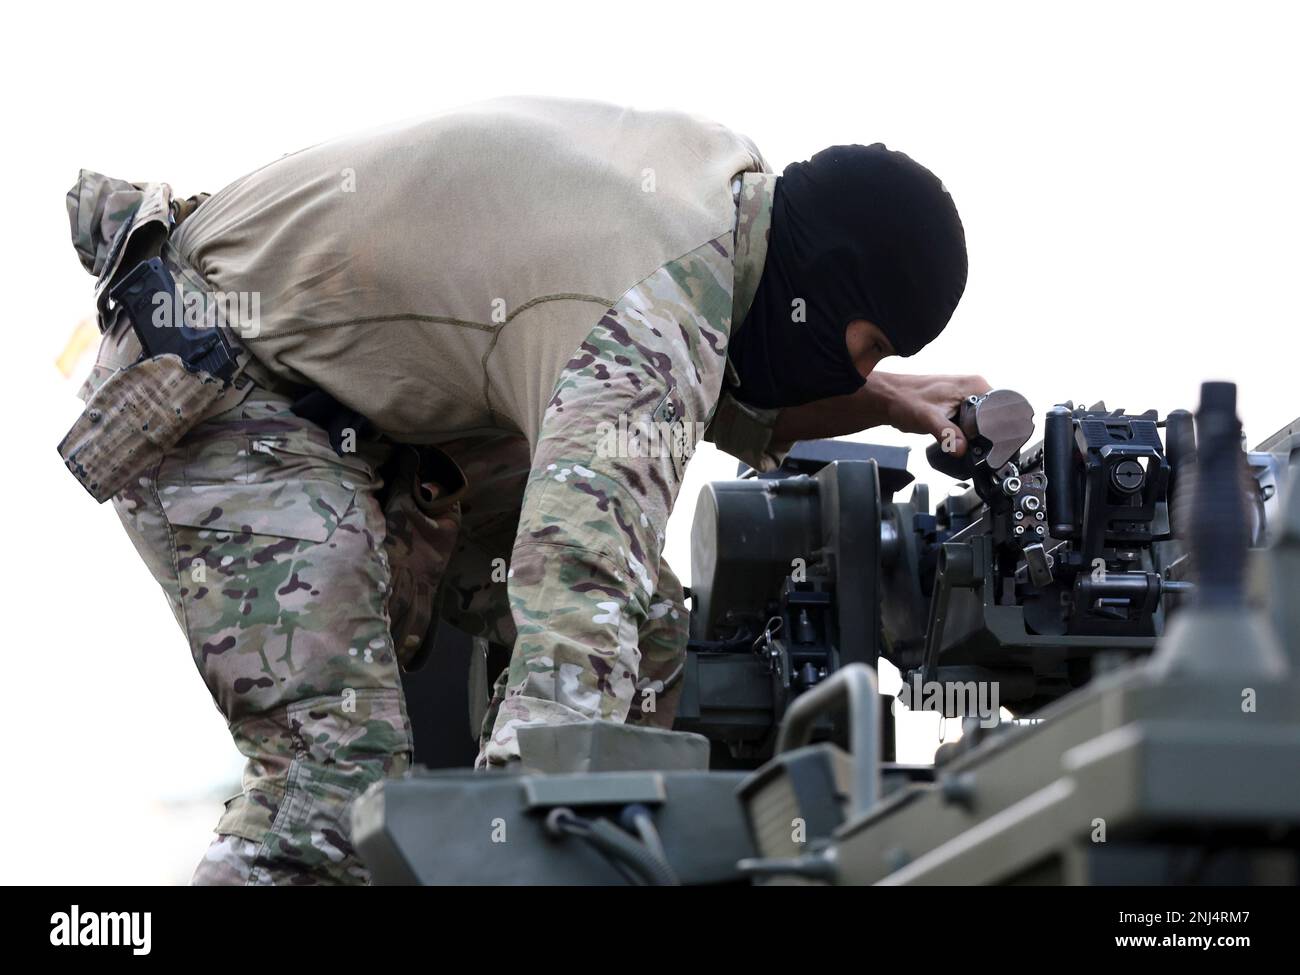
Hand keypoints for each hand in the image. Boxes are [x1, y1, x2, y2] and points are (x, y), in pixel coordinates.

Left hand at [874, 372, 992, 456]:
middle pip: (995, 420)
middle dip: (988, 436)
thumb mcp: (929, 418)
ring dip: (977, 438)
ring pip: (983, 425)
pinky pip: (971, 425)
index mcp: (975, 386)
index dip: (1001, 430)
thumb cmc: (904, 400)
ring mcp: (967, 400)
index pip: (1002, 409)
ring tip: (969, 447)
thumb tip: (962, 449)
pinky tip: (961, 444)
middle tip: (980, 451)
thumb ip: (947, 434)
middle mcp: (975, 390)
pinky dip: (967, 436)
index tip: (996, 446)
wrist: (888, 400)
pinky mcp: (958, 409)